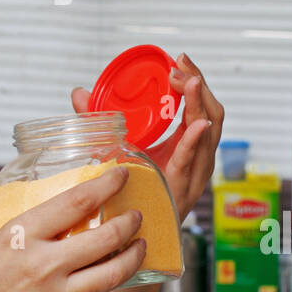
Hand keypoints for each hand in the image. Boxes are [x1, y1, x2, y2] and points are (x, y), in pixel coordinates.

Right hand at [0, 165, 146, 291]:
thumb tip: (9, 211)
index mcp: (18, 235)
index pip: (76, 202)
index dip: (105, 185)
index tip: (121, 175)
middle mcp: (42, 265)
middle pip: (105, 238)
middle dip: (129, 222)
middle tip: (137, 213)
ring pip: (111, 275)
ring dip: (133, 257)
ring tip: (140, 245)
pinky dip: (103, 286)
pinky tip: (107, 277)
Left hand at [71, 52, 223, 220]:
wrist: (133, 232)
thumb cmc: (133, 189)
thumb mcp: (120, 146)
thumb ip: (100, 120)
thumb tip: (79, 92)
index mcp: (186, 142)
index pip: (201, 105)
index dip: (195, 80)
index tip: (180, 59)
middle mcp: (198, 156)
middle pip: (212, 113)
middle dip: (200, 86)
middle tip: (182, 68)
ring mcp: (195, 171)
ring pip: (209, 131)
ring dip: (200, 104)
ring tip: (190, 82)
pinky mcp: (183, 187)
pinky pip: (191, 160)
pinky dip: (194, 140)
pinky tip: (196, 124)